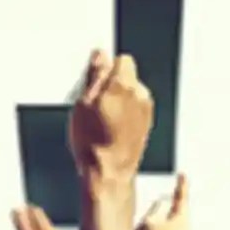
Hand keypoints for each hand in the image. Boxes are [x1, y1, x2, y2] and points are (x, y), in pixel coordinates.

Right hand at [68, 50, 153, 187]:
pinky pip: (136, 107)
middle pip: (128, 75)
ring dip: (119, 99)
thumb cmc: (93, 143)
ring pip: (132, 92)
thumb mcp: (82, 106)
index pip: (122, 59)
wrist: (108, 172)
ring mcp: (146, 108)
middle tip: (95, 104)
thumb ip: (94, 77)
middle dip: (113, 84)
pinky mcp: (148, 121)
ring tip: (102, 119)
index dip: (106, 68)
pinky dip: (126, 112)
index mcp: (123, 85)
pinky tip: (112, 128)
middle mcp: (140, 93)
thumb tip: (99, 56)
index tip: (96, 81)